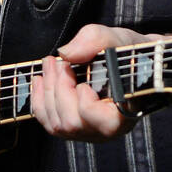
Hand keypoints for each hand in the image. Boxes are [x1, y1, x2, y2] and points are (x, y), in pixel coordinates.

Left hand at [31, 23, 157, 142]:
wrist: (133, 62)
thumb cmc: (129, 53)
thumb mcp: (118, 39)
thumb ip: (96, 40)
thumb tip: (66, 53)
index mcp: (127, 113)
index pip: (105, 123)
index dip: (87, 103)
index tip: (83, 81)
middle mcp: (109, 129)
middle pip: (73, 123)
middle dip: (58, 88)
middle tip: (55, 62)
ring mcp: (91, 131)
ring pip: (58, 126)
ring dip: (46, 92)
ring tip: (48, 66)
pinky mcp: (76, 128)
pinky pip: (50, 124)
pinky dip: (39, 102)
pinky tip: (39, 82)